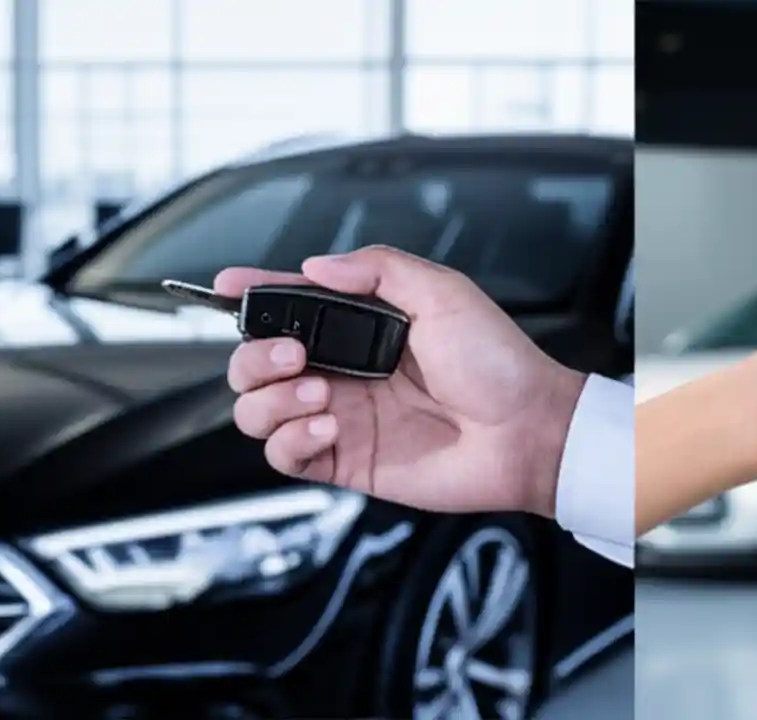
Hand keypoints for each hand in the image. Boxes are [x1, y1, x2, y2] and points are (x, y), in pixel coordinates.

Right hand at [217, 245, 585, 517]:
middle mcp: (345, 371)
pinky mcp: (347, 461)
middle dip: (256, 354)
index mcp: (364, 328)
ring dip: (270, 398)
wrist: (528, 430)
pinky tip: (327, 425)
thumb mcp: (444, 293)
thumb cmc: (499, 364)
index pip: (292, 308)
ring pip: (257, 410)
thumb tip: (318, 266)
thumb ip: (379, 269)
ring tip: (320, 392)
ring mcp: (342, 418)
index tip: (227, 285)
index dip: (254, 295)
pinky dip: (288, 439)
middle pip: (256, 363)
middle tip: (295, 352)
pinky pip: (284, 456)